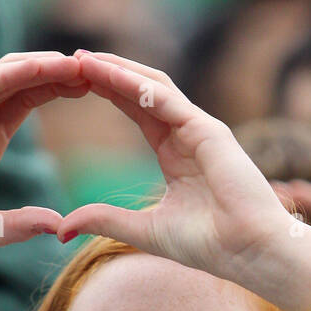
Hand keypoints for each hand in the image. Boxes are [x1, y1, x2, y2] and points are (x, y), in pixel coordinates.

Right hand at [0, 53, 89, 270]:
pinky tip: (45, 69)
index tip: (100, 90)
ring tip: (82, 65)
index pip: (31, 103)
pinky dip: (15, 74)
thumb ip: (19, 226)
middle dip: (63, 72)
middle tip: (102, 67)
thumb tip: (60, 226)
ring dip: (45, 67)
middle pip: (26, 81)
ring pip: (8, 75)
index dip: (63, 92)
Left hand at [56, 51, 310, 299]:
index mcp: (175, 153)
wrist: (249, 252)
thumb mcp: (143, 231)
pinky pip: (167, 101)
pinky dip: (137, 86)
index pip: (135, 111)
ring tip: (83, 58)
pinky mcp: (209, 131)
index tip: (73, 81)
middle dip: (107, 72)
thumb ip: (104, 221)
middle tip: (70, 57)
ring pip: (152, 87)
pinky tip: (109, 75)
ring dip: (117, 70)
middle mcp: (187, 133)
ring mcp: (200, 129)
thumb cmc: (209, 245)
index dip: (107, 93)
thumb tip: (61, 228)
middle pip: (141, 90)